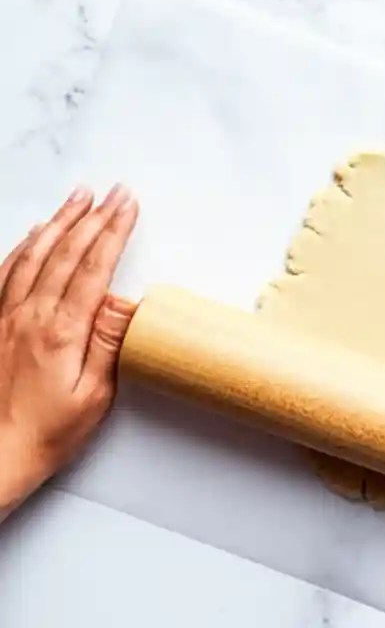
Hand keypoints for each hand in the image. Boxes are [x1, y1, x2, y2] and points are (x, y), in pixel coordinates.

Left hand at [0, 185, 139, 519]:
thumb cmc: (45, 435)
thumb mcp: (93, 396)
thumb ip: (107, 343)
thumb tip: (124, 301)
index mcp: (61, 331)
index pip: (94, 267)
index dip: (114, 231)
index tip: (129, 205)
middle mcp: (29, 316)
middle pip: (65, 252)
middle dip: (93, 217)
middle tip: (114, 192)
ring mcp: (4, 317)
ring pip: (33, 255)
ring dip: (59, 222)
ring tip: (78, 198)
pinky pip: (3, 273)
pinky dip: (22, 247)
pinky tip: (33, 235)